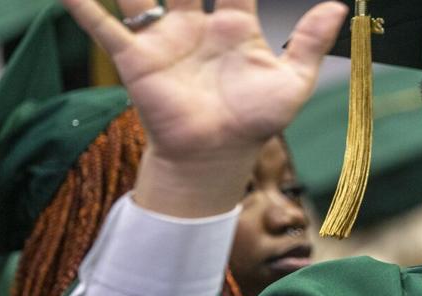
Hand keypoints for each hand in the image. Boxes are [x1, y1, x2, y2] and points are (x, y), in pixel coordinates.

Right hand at [62, 0, 348, 214]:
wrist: (218, 155)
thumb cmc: (256, 121)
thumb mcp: (292, 81)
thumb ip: (310, 41)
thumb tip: (339, 6)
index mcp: (234, 25)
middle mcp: (196, 24)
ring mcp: (164, 37)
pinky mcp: (136, 58)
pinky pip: (104, 26)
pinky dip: (83, 5)